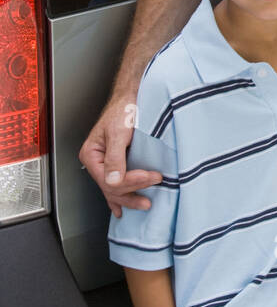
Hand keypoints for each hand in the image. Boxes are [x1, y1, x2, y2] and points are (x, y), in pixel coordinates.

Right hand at [79, 93, 162, 218]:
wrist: (132, 98)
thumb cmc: (123, 109)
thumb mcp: (118, 131)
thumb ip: (115, 157)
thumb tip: (113, 180)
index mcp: (91, 154)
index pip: (109, 178)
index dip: (131, 181)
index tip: (153, 176)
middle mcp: (96, 161)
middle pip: (111, 187)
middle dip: (133, 191)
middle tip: (155, 185)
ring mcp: (105, 164)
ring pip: (115, 189)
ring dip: (130, 197)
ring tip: (145, 204)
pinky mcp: (116, 163)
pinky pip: (117, 184)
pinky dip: (122, 197)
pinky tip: (122, 209)